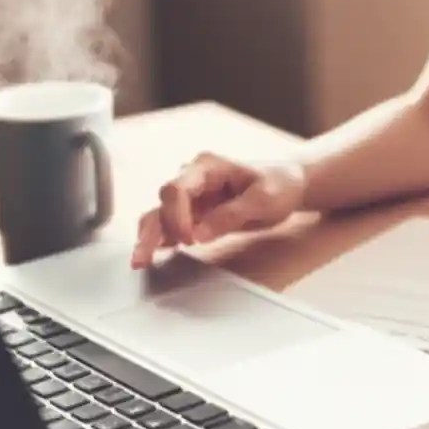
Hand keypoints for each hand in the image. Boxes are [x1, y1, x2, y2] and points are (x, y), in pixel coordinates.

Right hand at [130, 153, 305, 268]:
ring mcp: (192, 196)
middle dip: (152, 231)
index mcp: (208, 166)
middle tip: (144, 259)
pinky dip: (159, 239)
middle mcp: (193, 178)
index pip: (177, 189)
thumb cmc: (279, 185)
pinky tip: (151, 255)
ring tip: (139, 262)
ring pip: (160, 215)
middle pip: (162, 203)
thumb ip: (231, 215)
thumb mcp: (264, 199)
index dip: (177, 216)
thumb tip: (198, 234)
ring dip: (148, 237)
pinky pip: (170, 225)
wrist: (289, 184)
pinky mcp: (194, 212)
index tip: (190, 240)